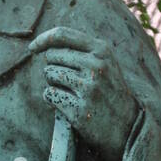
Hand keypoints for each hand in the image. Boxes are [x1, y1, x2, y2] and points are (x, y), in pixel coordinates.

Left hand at [29, 26, 137, 160]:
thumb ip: (82, 50)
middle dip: (53, 67)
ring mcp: (88, 88)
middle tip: (68, 81)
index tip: (32, 47)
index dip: (43, 39)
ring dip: (52, 83)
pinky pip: (49, 94)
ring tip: (70, 92)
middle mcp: (96, 66)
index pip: (62, 35)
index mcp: (102, 50)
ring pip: (49, 74)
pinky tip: (65, 104)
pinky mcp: (79, 109)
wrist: (127, 125)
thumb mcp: (105, 63)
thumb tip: (45, 45)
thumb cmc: (110, 91)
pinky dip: (51, 99)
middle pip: (52, 56)